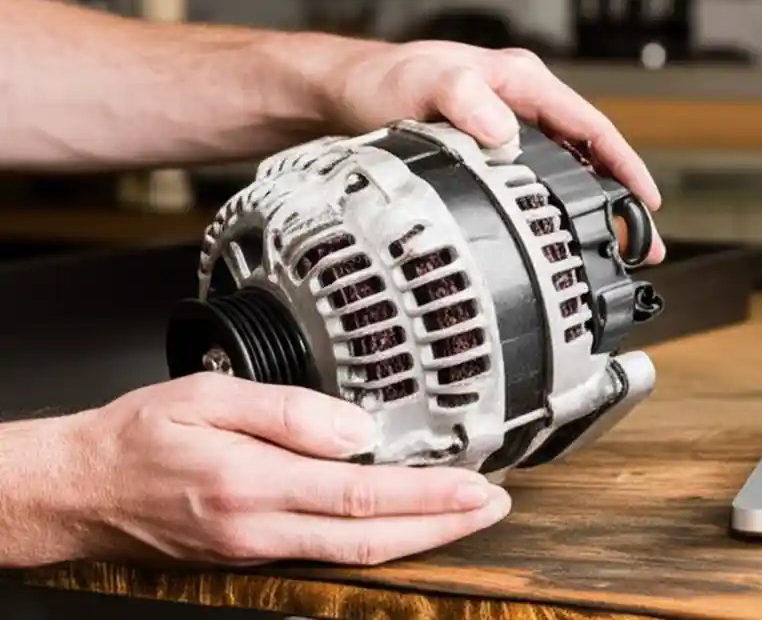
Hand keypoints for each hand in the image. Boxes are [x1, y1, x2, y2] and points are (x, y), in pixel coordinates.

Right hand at [61, 373, 509, 566]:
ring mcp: (258, 549)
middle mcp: (261, 528)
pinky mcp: (252, 554)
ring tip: (463, 515)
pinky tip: (400, 523)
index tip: (475, 487)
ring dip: (417, 536)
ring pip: (355, 552)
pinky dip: (375, 538)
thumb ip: (287, 411)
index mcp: (253, 484)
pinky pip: (328, 552)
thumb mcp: (207, 396)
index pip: (363, 494)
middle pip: (372, 538)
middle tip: (492, 507)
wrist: (81, 491)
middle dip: (443, 526)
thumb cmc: (136, 439)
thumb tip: (354, 428)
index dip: (428, 495)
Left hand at [322, 40, 665, 263]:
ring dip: (591, 204)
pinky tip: (560, 232)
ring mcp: (506, 124)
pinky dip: (556, 204)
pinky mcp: (488, 147)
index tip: (646, 202)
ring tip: (612, 248)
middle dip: (619, 196)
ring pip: (566, 167)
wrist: (340, 93)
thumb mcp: (421, 84)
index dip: (624, 165)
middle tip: (641, 244)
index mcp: (520, 81)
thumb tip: (504, 131)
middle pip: (587, 151)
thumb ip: (464, 100)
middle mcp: (520, 101)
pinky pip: (537, 177)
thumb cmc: (379, 82)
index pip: (590, 126)